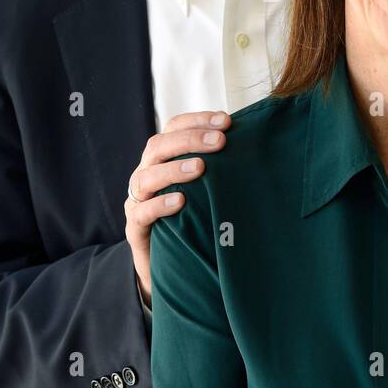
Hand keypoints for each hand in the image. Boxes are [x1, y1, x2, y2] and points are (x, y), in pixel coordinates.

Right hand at [125, 110, 231, 306]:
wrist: (165, 266)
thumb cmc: (190, 220)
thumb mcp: (203, 191)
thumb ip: (217, 170)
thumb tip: (253, 147)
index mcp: (162, 160)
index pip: (173, 128)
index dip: (197, 120)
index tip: (226, 121)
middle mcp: (146, 175)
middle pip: (158, 146)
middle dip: (189, 140)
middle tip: (219, 141)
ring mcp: (137, 201)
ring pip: (145, 177)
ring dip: (173, 169)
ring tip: (200, 168)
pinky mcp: (135, 228)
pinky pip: (141, 212)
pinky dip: (159, 204)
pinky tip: (179, 201)